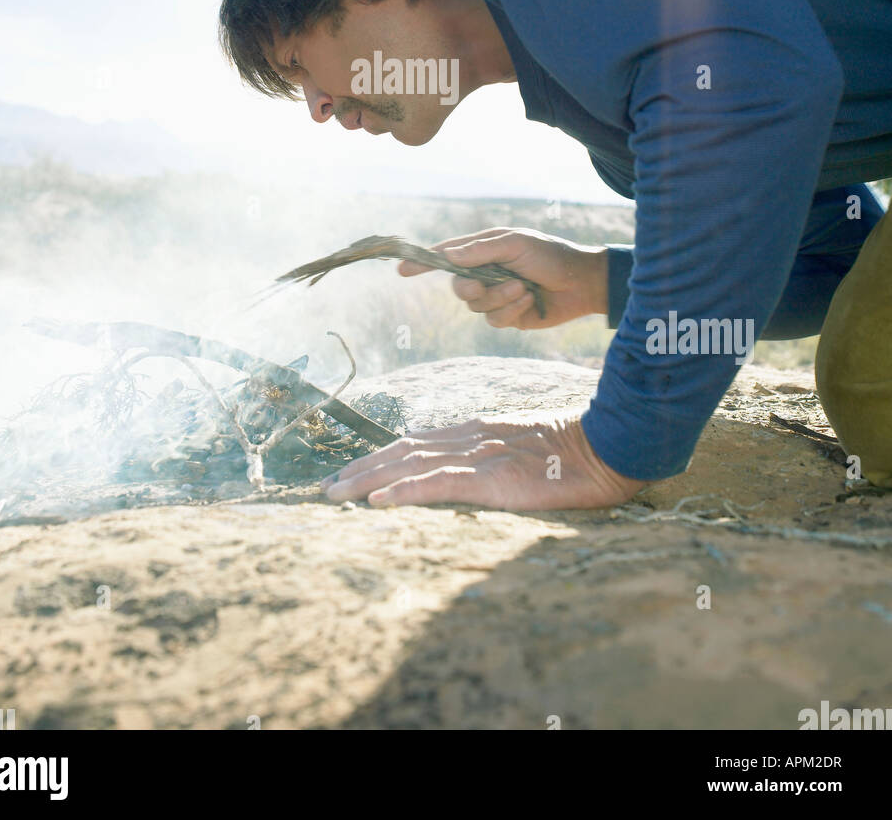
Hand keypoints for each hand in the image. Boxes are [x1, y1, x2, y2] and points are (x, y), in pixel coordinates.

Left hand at [321, 415, 646, 510]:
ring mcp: (477, 454)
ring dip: (367, 480)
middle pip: (401, 450)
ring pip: (408, 464)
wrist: (606, 446)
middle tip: (326, 488)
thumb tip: (458, 467)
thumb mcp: (522, 449)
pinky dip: (403, 490)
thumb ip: (488, 454)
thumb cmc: (573, 453)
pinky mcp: (490, 476)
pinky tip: (377, 501)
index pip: (415, 443)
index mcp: (476, 430)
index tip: (351, 474)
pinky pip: (437, 484)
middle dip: (361, 469)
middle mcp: (468, 437)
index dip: (380, 457)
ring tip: (334, 494)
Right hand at [397, 227, 607, 329]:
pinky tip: (529, 302)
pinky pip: (494, 320)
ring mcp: (496, 295)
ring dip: (501, 298)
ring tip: (524, 288)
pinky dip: (511, 311)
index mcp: (484, 249)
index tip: (401, 268)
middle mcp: (485, 272)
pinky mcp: (508, 315)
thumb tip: (448, 257)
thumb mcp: (517, 244)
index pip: (447, 256)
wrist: (582, 283)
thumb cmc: (551, 255)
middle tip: (490, 283)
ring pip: (476, 307)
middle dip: (472, 288)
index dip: (424, 262)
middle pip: (457, 287)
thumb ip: (481, 251)